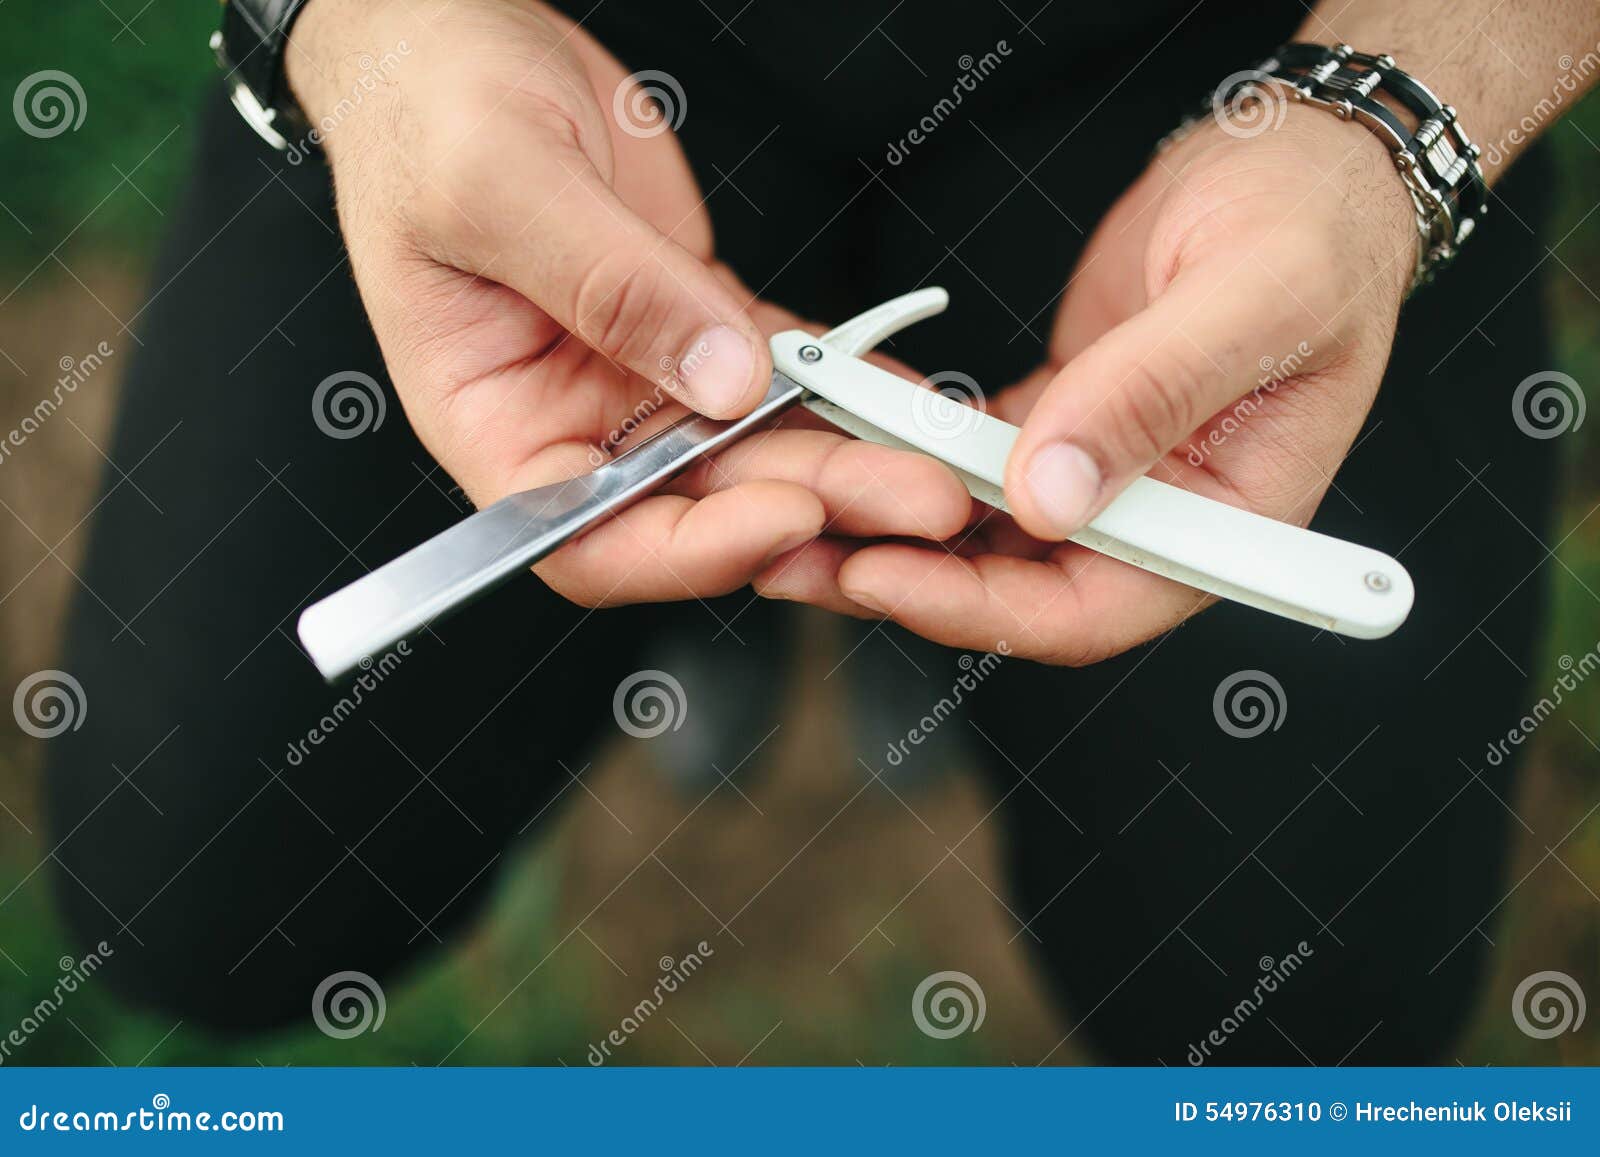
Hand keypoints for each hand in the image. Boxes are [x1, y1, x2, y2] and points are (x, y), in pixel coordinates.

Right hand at [286, 0, 968, 605]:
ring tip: (933, 454)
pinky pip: (780, 371)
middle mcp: (570, 418)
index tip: (785, 515)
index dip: (688, 550)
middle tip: (914, 494)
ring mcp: (637, 377)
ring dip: (846, 454)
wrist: (451, 38)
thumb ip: (610, 285)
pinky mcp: (693, 325)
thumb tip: (724, 383)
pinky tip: (900, 388)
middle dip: (813, 504)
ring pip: (755, 448)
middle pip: (698, 503)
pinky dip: (842, 381)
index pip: (589, 535)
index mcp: (493, 420)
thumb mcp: (500, 184)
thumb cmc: (429, 108)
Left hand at [761, 106, 1417, 662]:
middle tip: (794, 555)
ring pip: (984, 532)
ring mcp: (1105, 475)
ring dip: (895, 526)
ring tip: (795, 509)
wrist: (1299, 165)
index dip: (980, 609)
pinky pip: (974, 465)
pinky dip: (913, 460)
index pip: (1090, 608)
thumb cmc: (1308, 229)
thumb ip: (1148, 397)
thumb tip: (1048, 499)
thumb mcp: (1248, 301)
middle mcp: (1157, 517)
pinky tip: (848, 446)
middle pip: (1017, 585)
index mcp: (1223, 523)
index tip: (882, 579)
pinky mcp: (1063, 426)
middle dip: (907, 578)